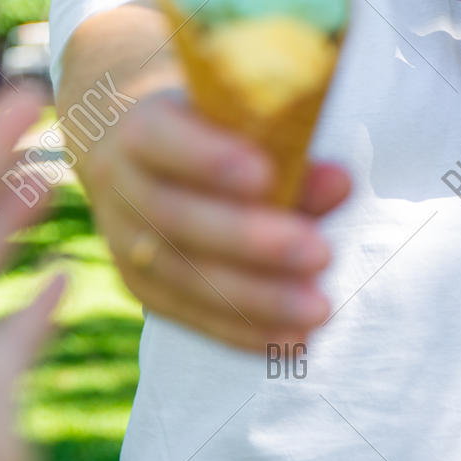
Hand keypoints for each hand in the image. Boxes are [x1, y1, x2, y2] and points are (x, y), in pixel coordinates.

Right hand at [80, 88, 349, 352]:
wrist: (144, 154)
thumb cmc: (213, 127)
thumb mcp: (241, 121)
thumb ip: (287, 150)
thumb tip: (339, 185)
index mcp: (138, 130)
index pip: (160, 140)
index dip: (207, 159)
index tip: (265, 173)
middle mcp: (121, 187)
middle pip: (177, 219)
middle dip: (251, 241)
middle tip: (321, 253)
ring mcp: (124, 244)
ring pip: (185, 277)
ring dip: (258, 298)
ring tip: (318, 307)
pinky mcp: (144, 287)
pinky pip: (193, 316)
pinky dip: (245, 331)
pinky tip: (294, 338)